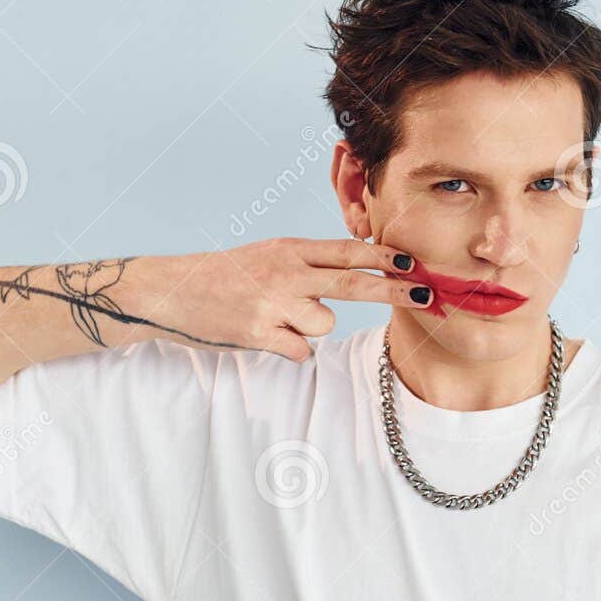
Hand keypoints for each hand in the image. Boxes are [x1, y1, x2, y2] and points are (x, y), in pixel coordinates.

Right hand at [131, 238, 429, 362]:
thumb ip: (311, 261)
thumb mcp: (270, 255)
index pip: (346, 251)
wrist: (175, 292)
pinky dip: (289, 347)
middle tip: (424, 295)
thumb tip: (362, 263)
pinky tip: (266, 334)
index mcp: (290, 250)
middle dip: (391, 289)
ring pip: (324, 323)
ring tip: (279, 317)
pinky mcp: (258, 333)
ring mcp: (272, 304)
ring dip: (310, 326)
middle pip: (351, 282)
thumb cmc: (230, 275)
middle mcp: (285, 272)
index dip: (384, 257)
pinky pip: (299, 350)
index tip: (414, 262)